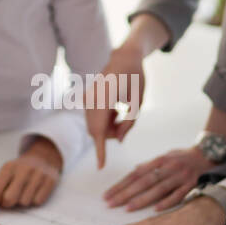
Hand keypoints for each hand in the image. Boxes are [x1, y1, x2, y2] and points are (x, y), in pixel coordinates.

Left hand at [0, 137, 62, 214]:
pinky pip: (38, 201)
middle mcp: (23, 170)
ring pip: (24, 202)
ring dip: (22, 201)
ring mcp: (37, 175)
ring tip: (25, 191)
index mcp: (8, 168)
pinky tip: (35, 191)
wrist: (43, 156)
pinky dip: (35, 200)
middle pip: (9, 199)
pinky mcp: (50, 181)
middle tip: (11, 199)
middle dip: (8, 204)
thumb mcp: (7, 172)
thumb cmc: (20, 169)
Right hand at [84, 44, 145, 167]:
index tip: (101, 166)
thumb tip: (118, 141)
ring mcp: (87, 98)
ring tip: (120, 112)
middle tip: (124, 120)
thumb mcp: (138, 102)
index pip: (100, 131)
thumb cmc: (135, 78)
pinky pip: (92, 118)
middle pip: (96, 131)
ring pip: (93, 126)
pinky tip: (114, 109)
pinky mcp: (87, 98)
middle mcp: (92, 99)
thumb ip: (129, 123)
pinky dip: (103, 120)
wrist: (124, 57)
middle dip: (109, 134)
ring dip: (107, 127)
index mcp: (105, 99)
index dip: (100, 151)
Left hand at [103, 147, 212, 211]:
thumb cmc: (183, 158)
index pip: (136, 174)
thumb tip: (134, 172)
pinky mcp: (192, 184)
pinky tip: (156, 210)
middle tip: (111, 204)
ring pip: (159, 188)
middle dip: (126, 193)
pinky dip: (167, 202)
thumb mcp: (166, 157)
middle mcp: (168, 167)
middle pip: (144, 181)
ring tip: (128, 208)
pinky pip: (178, 194)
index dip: (120, 185)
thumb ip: (151, 166)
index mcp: (159, 160)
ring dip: (143, 199)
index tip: (107, 195)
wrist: (209, 155)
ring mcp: (180, 176)